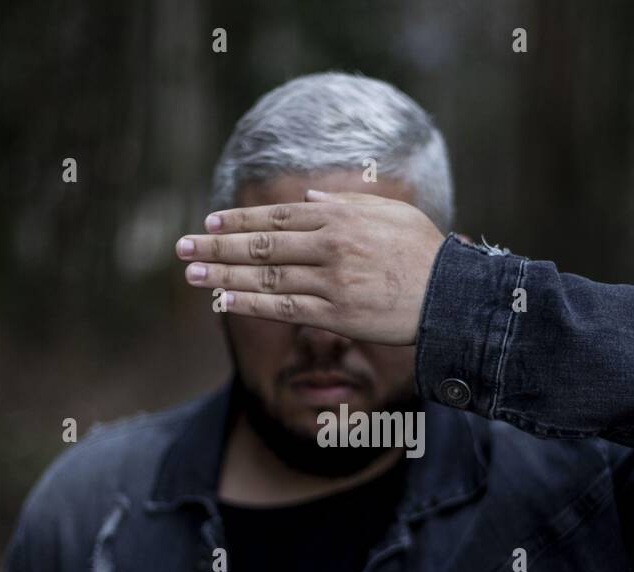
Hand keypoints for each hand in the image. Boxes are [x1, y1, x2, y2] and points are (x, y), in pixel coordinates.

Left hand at [175, 190, 445, 345]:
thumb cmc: (424, 252)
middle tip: (182, 247)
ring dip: (224, 274)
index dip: (238, 219)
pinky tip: (224, 300)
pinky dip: (251, 302)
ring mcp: (330, 280)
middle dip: (217, 245)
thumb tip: (307, 197)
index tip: (210, 222)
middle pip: (261, 243)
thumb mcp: (389, 213)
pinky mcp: (336, 313)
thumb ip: (345, 202)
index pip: (276, 216)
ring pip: (266, 275)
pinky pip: (284, 308)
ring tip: (193, 274)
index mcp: (339, 216)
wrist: (451, 295)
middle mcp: (329, 245)